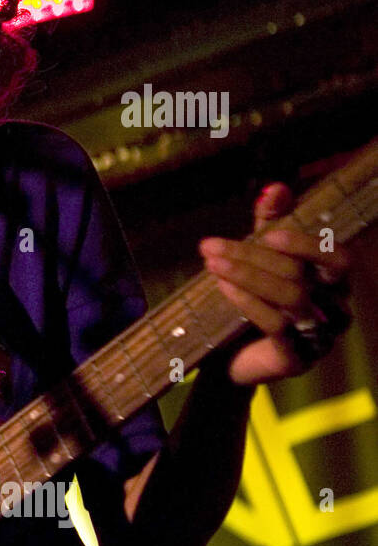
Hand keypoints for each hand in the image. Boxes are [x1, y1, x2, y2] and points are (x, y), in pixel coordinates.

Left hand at [198, 182, 352, 385]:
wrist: (235, 358)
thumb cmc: (257, 298)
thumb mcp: (264, 256)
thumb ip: (271, 222)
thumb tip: (275, 187)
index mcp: (334, 281)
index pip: (337, 258)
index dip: (307, 244)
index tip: (271, 232)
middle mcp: (334, 308)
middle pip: (299, 274)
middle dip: (251, 255)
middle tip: (209, 246)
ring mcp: (318, 335)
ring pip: (290, 297)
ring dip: (247, 275)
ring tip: (211, 263)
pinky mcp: (296, 358)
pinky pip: (275, 325)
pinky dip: (248, 302)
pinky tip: (223, 287)